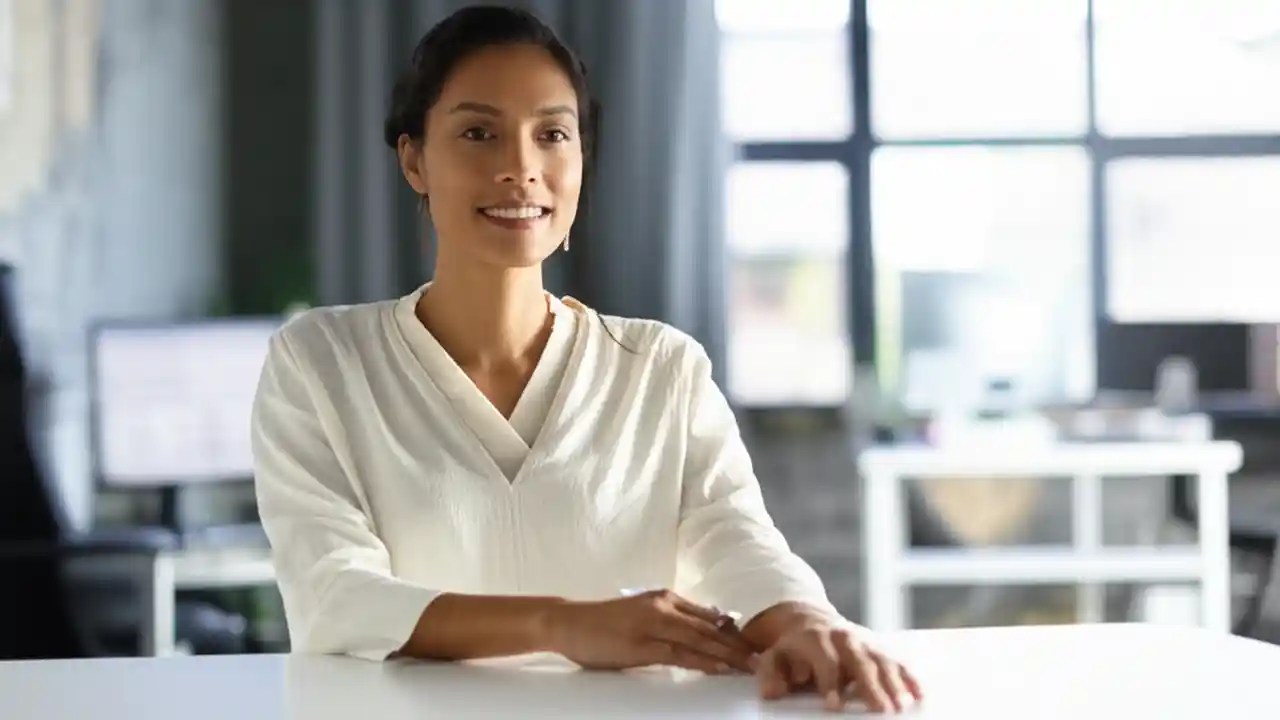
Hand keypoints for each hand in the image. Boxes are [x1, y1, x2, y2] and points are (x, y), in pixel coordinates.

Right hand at [543, 589, 755, 673]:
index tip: (754, 645)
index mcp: (665, 598)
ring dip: (728, 654)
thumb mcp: (642, 614)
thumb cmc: (604, 623)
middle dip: (738, 645)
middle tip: (763, 658)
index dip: (733, 632)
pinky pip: (679, 654)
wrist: (569, 622)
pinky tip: (718, 668)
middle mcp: (663, 606)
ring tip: (749, 666)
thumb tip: (702, 630)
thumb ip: (670, 620)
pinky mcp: (642, 644)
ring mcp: (653, 624)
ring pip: (699, 640)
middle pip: (710, 628)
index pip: (708, 616)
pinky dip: (702, 661)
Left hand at [755, 619, 922, 713]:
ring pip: (882, 661)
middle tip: (880, 710)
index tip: (834, 706)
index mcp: (816, 640)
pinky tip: (919, 695)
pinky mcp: (879, 647)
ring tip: (901, 707)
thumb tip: (772, 693)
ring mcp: (865, 640)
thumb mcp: (774, 656)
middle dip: (870, 687)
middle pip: (860, 662)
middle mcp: (844, 638)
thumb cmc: (792, 649)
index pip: (825, 662)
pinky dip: (909, 677)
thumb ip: (770, 674)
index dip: (829, 684)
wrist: (808, 619)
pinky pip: (897, 661)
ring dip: (894, 684)